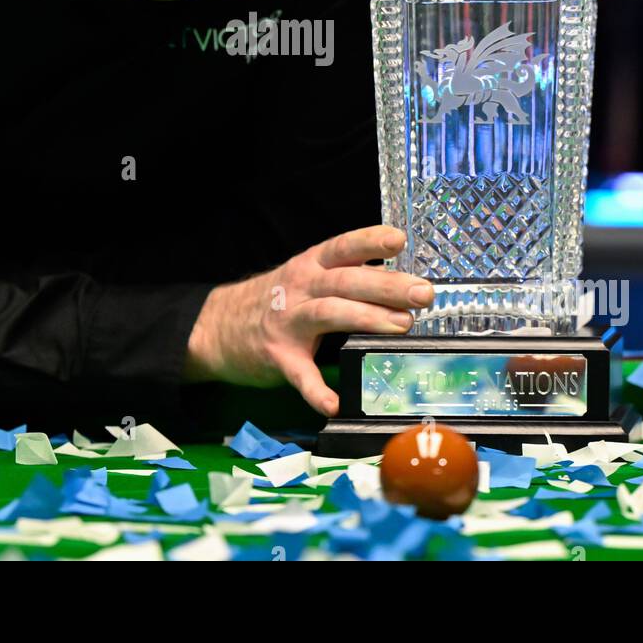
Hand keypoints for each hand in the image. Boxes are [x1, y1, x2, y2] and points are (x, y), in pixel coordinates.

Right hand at [184, 225, 431, 415]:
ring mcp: (287, 321)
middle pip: (345, 281)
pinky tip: (335, 402)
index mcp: (311, 265)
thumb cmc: (278, 300)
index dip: (370, 241)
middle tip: (423, 294)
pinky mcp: (278, 356)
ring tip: (401, 326)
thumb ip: (348, 278)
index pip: (343, 246)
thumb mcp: (308, 278)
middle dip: (387, 285)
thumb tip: (401, 283)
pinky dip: (317, 390)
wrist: (219, 326)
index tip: (399, 240)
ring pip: (328, 313)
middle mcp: (300, 287)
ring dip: (366, 318)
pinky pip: (299, 374)